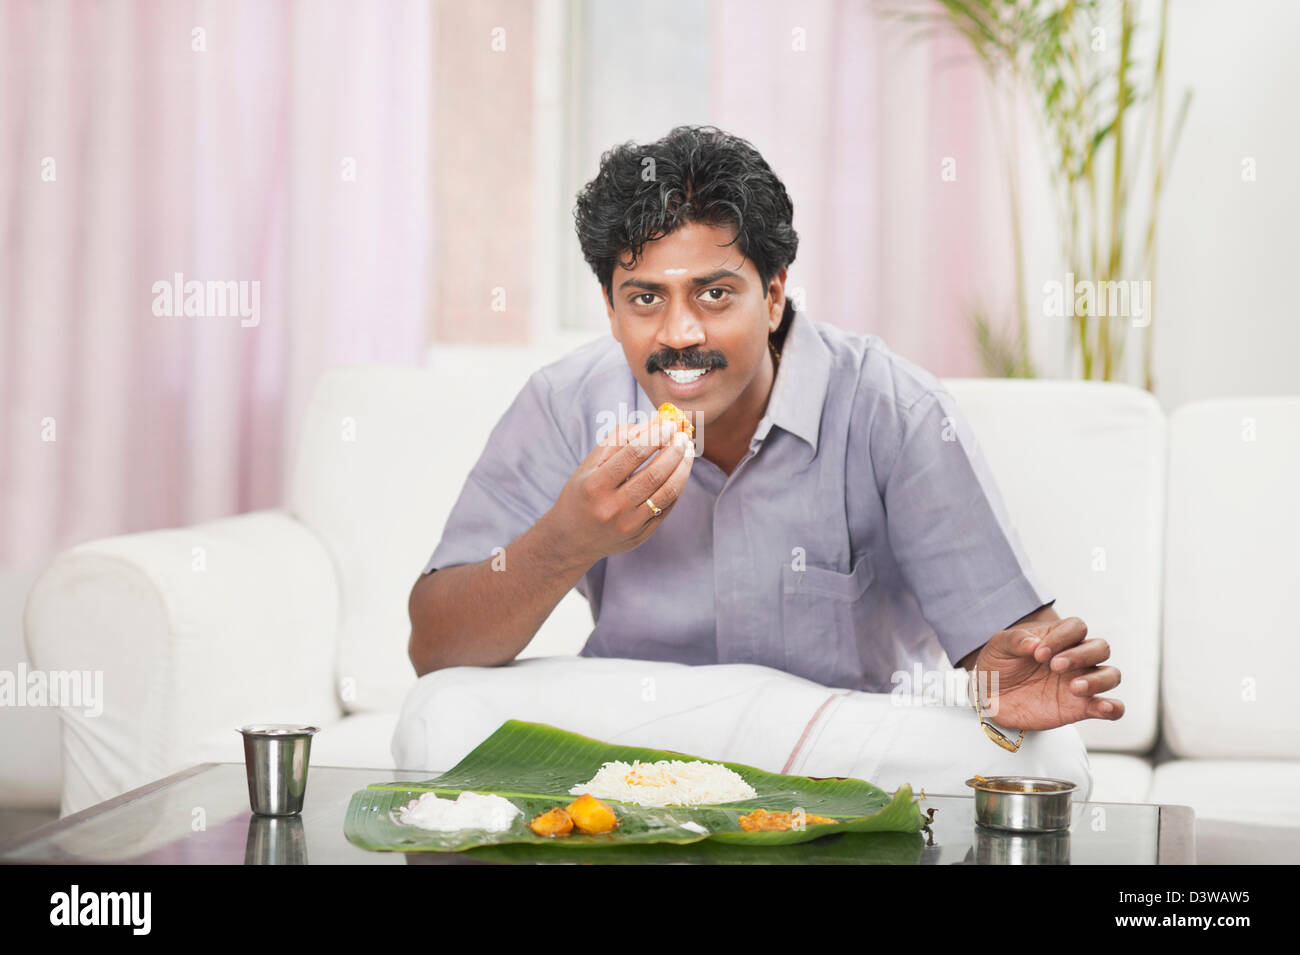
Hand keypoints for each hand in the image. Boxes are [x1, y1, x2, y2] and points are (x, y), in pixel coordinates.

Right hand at [541, 418, 694, 566]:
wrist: (571, 539)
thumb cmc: (581, 493)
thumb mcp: (589, 464)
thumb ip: (616, 440)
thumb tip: (651, 425)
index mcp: (595, 485)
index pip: (633, 454)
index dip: (655, 436)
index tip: (669, 425)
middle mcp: (612, 507)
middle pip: (654, 474)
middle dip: (674, 451)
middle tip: (682, 437)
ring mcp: (628, 525)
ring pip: (667, 493)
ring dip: (683, 469)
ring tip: (687, 453)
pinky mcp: (640, 536)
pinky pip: (666, 508)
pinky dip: (676, 487)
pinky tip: (679, 473)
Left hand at [973, 616, 1123, 730]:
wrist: (990, 695)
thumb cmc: (998, 664)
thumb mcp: (999, 646)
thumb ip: (1015, 640)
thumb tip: (1033, 643)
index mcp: (1057, 637)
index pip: (1076, 627)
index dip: (1062, 637)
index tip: (1038, 653)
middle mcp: (1075, 658)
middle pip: (1100, 647)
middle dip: (1080, 656)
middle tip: (1054, 667)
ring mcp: (1081, 682)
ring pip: (1111, 675)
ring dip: (1098, 680)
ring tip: (1074, 688)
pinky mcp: (1081, 708)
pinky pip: (1112, 707)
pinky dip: (1114, 707)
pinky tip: (1103, 707)